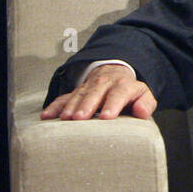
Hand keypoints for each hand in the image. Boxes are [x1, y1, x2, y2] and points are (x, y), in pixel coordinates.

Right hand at [41, 64, 157, 120]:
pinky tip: (46, 116)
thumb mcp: (143, 94)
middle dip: (87, 105)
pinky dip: (55, 106)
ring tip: (65, 119)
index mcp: (122, 86)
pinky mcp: (76, 92)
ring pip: (78, 95)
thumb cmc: (130, 92)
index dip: (112, 104)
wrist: (115, 73)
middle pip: (95, 93)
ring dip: (71, 106)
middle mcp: (104, 84)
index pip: (118, 94)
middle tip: (80, 118)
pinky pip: (64, 98)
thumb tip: (141, 112)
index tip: (106, 117)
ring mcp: (88, 87)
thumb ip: (146, 103)